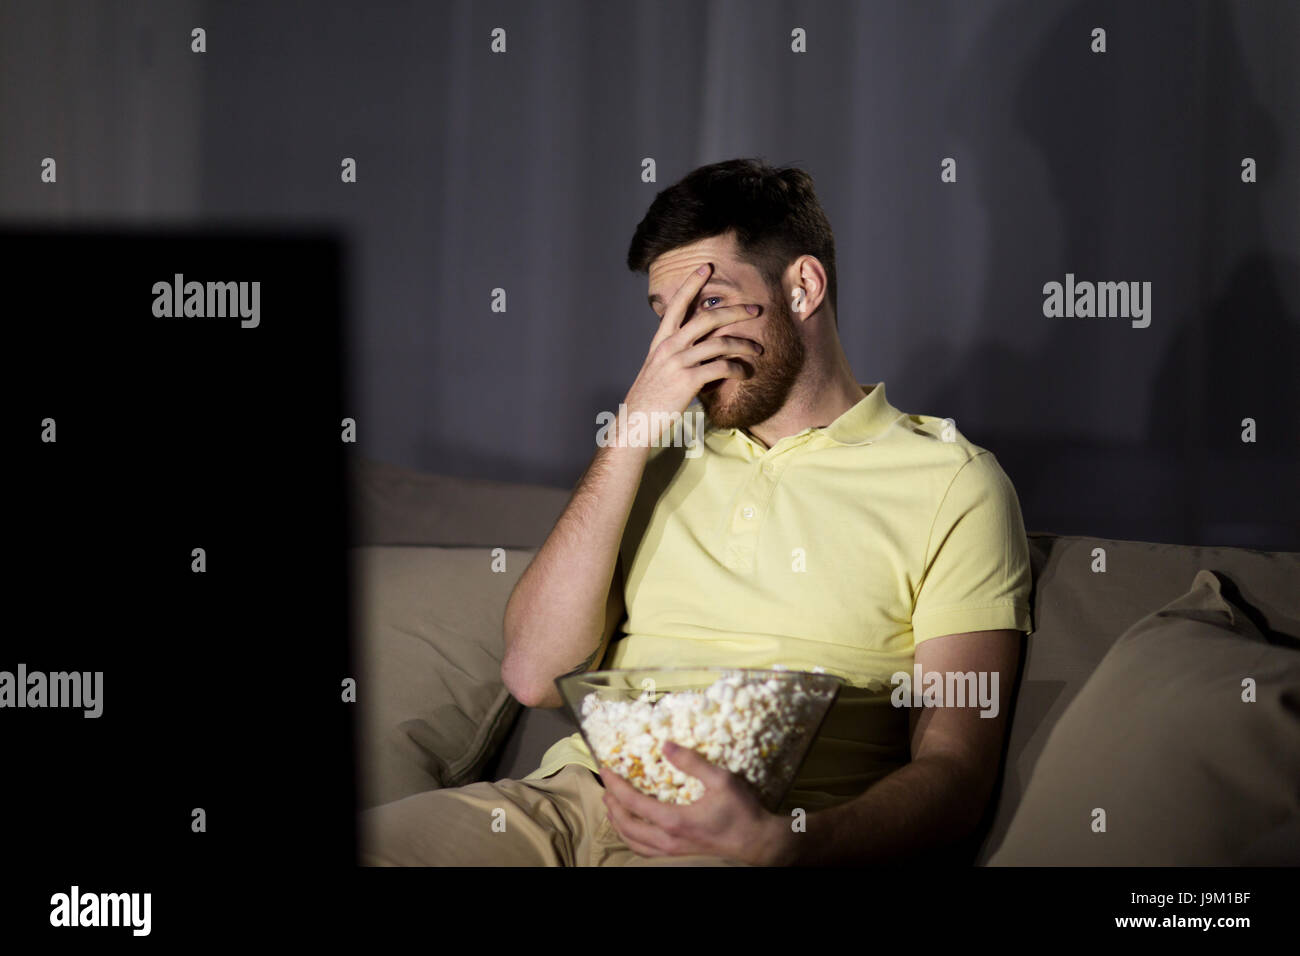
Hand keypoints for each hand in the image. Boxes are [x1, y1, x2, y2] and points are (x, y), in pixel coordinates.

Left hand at [599, 740, 792, 865]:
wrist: (758, 844)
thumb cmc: (741, 812)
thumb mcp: (721, 780)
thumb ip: (692, 762)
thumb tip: (665, 745)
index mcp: (674, 820)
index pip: (632, 803)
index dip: (615, 785)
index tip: (605, 769)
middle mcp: (667, 840)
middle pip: (626, 825)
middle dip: (612, 805)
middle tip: (606, 787)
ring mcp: (672, 852)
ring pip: (633, 842)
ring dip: (618, 824)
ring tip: (613, 808)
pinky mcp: (678, 856)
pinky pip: (645, 852)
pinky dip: (632, 839)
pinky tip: (634, 829)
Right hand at [622, 262, 764, 445]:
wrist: (637, 421)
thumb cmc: (651, 397)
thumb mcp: (659, 367)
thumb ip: (677, 352)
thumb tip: (701, 345)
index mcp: (661, 340)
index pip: (676, 304)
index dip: (692, 284)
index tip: (706, 267)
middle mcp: (668, 346)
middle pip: (706, 318)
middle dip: (734, 310)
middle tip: (755, 308)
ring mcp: (678, 362)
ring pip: (719, 342)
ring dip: (744, 344)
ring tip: (759, 348)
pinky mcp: (688, 380)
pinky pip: (721, 367)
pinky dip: (738, 368)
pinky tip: (746, 373)